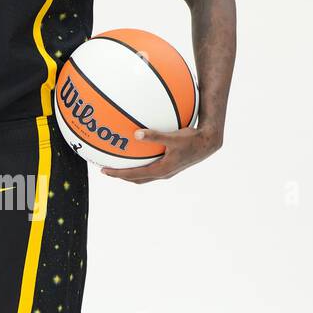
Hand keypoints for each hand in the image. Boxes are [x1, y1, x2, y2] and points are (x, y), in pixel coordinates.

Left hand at [101, 125, 221, 182]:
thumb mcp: (173, 137)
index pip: (133, 175)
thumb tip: (136, 133)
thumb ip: (155, 136)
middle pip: (136, 179)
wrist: (208, 144)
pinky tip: (139, 152)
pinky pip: (151, 168)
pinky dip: (141, 165)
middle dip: (121, 176)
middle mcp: (162, 174)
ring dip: (131, 173)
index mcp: (160, 170)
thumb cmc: (191, 139)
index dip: (118, 174)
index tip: (104, 171)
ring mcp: (167, 171)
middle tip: (107, 170)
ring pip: (144, 176)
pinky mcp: (170, 166)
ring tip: (119, 165)